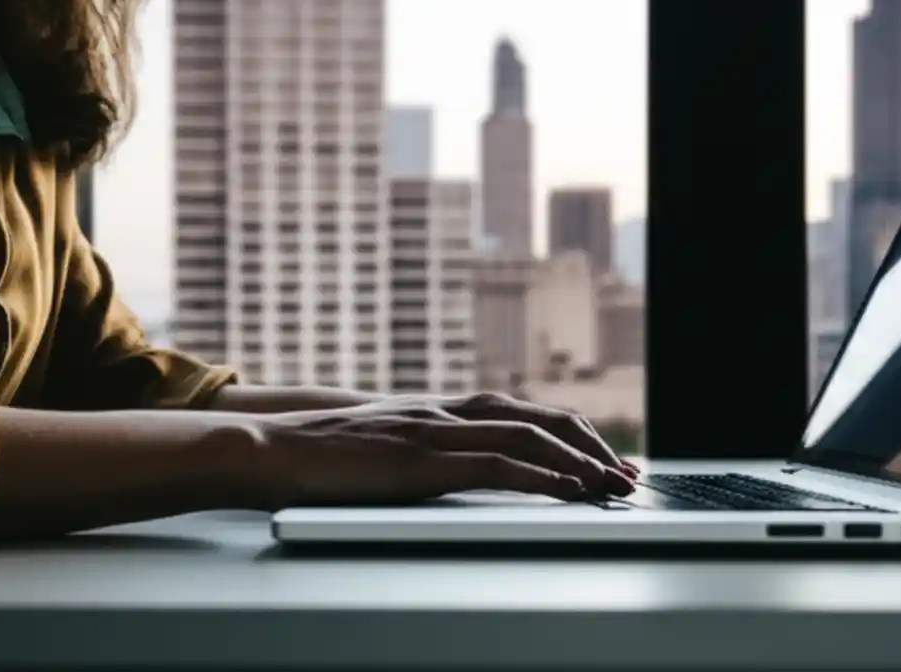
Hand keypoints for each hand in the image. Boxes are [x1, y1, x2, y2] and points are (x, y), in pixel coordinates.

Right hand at [247, 399, 636, 508]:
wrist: (274, 450)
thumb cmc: (325, 456)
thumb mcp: (388, 446)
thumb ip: (427, 450)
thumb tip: (460, 469)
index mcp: (443, 409)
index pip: (525, 412)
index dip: (572, 433)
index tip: (603, 458)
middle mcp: (449, 412)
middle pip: (541, 418)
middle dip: (592, 446)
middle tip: (626, 475)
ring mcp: (438, 433)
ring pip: (528, 437)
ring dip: (579, 462)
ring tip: (611, 486)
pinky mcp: (424, 461)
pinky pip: (496, 465)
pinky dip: (539, 477)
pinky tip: (566, 492)